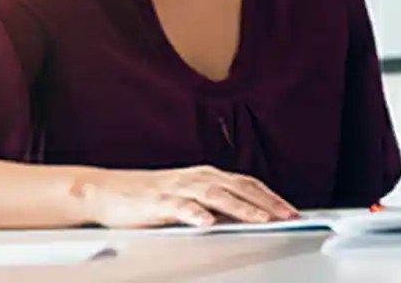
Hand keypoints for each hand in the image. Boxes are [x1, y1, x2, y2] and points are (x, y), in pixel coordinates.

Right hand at [74, 165, 299, 228]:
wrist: (108, 191)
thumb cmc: (151, 197)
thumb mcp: (190, 198)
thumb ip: (216, 206)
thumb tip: (247, 219)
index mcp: (209, 176)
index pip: (248, 184)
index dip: (272, 197)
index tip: (292, 211)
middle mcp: (199, 178)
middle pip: (240, 188)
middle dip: (267, 203)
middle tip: (289, 217)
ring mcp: (180, 188)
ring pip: (217, 196)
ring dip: (242, 208)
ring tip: (262, 220)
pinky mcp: (159, 201)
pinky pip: (181, 207)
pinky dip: (196, 214)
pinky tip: (209, 223)